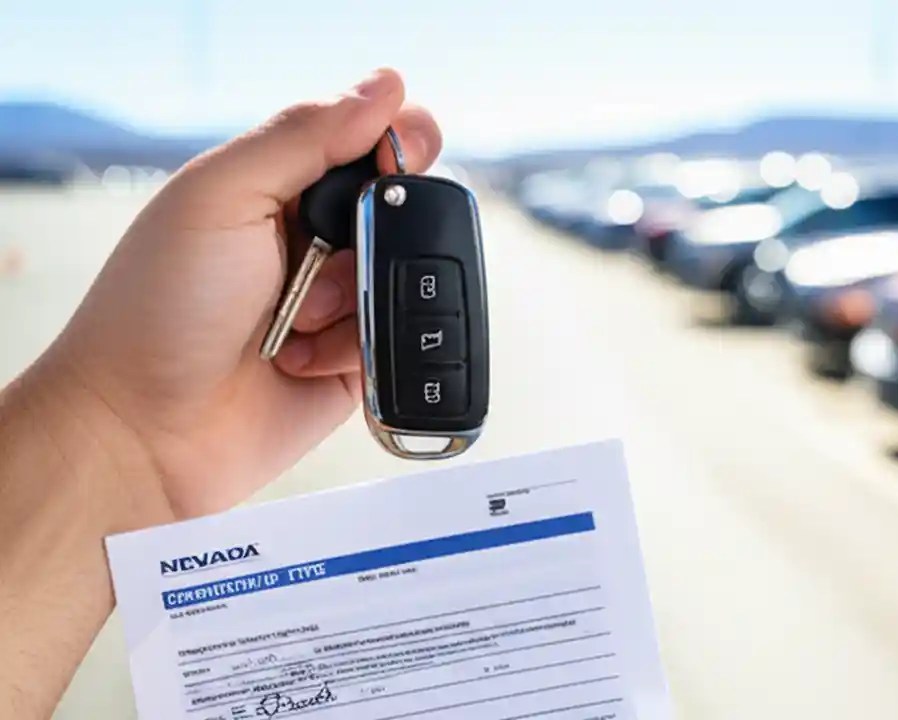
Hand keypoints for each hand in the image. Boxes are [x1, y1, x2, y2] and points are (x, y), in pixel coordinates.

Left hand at [35, 68, 441, 521]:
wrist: (145, 431)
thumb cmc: (158, 311)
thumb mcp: (221, 195)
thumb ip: (304, 136)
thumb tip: (384, 86)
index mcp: (276, 186)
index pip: (365, 141)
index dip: (397, 142)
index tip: (401, 156)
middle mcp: (310, 241)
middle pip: (400, 209)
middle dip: (379, 230)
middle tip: (333, 250)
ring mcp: (334, 304)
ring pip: (408, 277)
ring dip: (360, 296)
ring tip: (298, 320)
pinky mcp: (353, 364)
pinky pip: (401, 341)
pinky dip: (359, 348)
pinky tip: (302, 361)